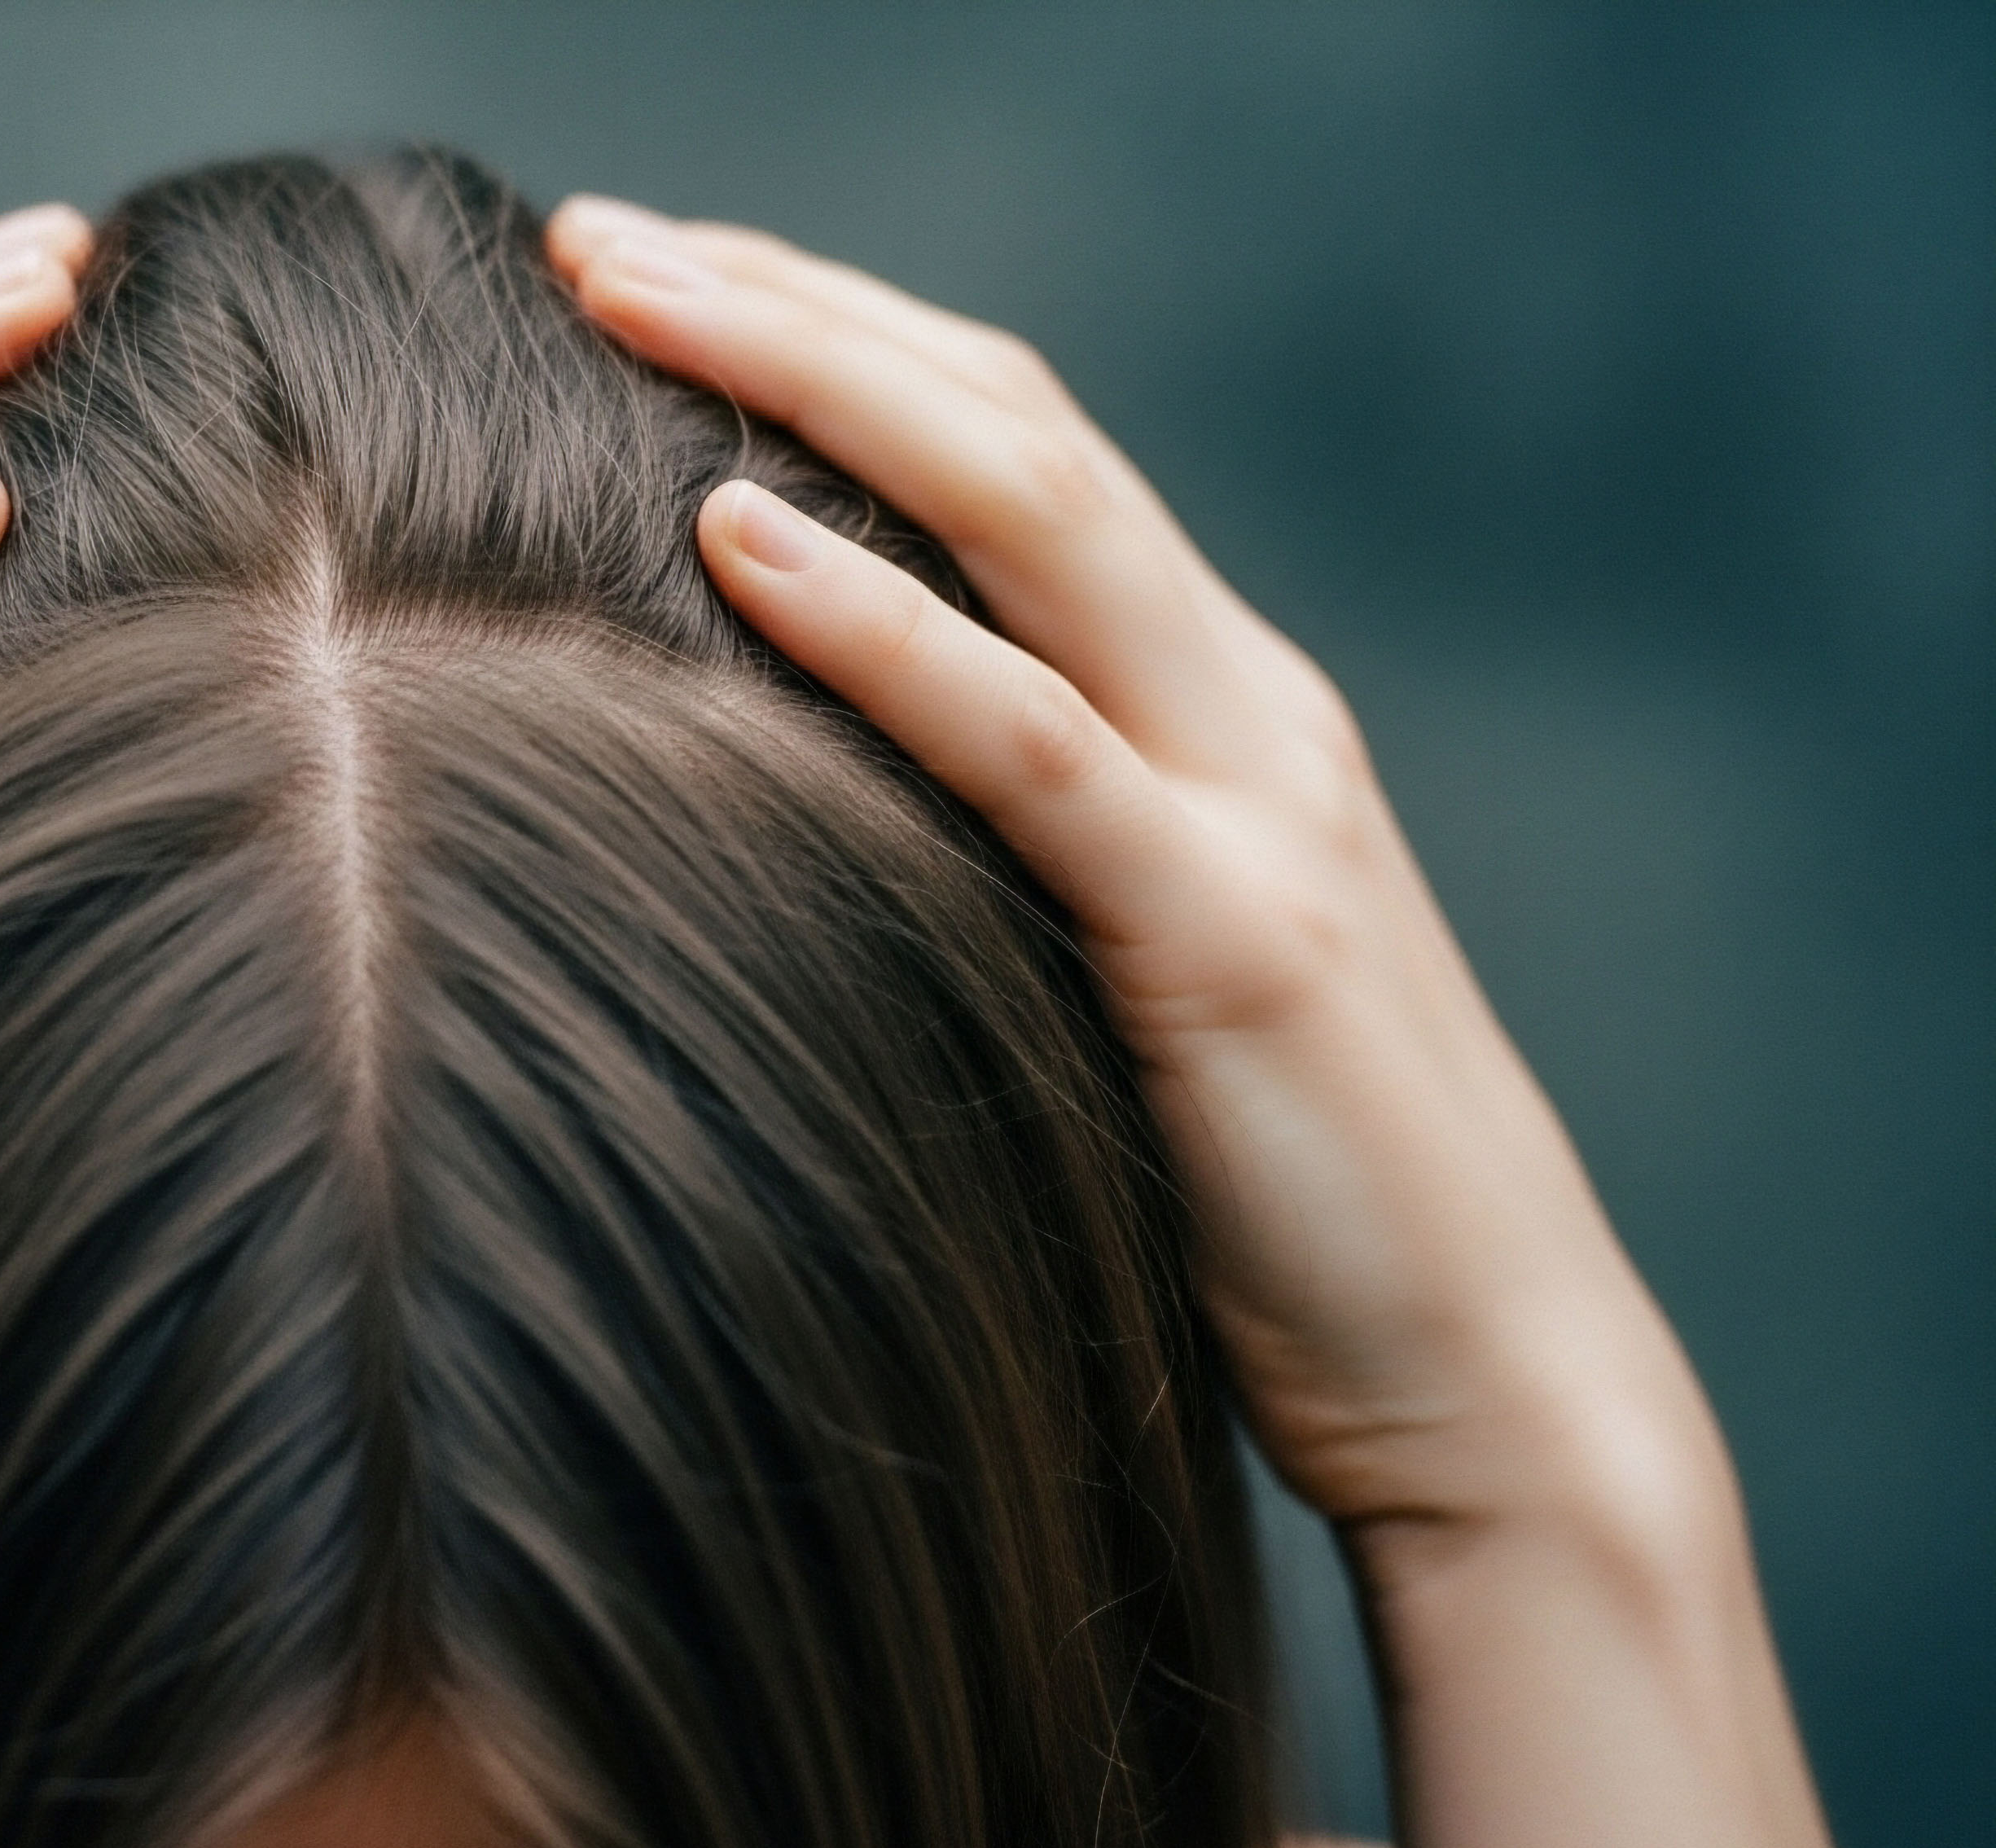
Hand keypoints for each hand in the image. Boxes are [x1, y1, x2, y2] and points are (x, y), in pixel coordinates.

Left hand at [547, 195, 1831, 1847]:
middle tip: (593, 231)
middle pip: (1014, 423)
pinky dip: (879, 628)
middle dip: (799, 305)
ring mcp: (1251, 806)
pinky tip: (731, 538)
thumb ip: (1013, 852)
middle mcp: (1244, 707)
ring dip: (814, 381)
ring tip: (623, 294)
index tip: (664, 277)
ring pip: (1032, 514)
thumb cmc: (1280, 1196)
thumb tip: (792, 803)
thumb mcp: (1127, 964)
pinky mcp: (1228, 940)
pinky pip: (1031, 744)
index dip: (843, 336)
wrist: (1495, 1374)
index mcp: (1216, 703)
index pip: (1021, 446)